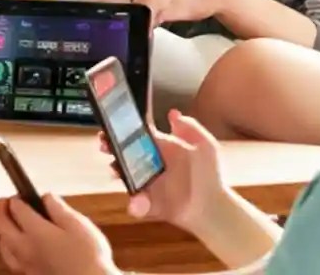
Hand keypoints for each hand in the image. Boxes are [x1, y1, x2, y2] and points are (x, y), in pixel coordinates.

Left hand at [0, 193, 120, 274]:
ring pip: (2, 244)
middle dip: (0, 209)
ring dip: (2, 230)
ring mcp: (24, 265)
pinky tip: (17, 249)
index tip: (23, 194)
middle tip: (4, 201)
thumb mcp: (78, 224)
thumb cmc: (88, 257)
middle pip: (0, 224)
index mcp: (35, 231)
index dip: (18, 197)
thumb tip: (46, 197)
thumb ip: (59, 208)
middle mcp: (24, 248)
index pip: (16, 208)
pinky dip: (8, 249)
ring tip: (8, 223)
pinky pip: (10, 260)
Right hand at [98, 109, 227, 232]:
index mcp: (160, 147)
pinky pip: (135, 204)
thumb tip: (173, 113)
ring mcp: (147, 183)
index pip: (137, 134)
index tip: (112, 124)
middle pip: (123, 152)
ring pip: (124, 175)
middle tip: (105, 144)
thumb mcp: (206, 146)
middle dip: (110, 146)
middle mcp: (149, 163)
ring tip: (117, 170)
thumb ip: (191, 128)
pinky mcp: (148, 204)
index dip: (123, 128)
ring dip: (117, 172)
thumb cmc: (210, 175)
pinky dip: (135, 205)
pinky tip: (139, 201)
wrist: (213, 205)